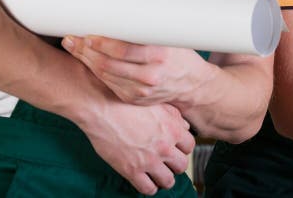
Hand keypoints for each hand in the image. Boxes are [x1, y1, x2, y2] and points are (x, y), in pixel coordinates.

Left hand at [63, 35, 206, 104]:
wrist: (191, 83)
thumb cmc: (179, 54)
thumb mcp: (170, 36)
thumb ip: (147, 26)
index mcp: (160, 56)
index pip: (123, 50)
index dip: (101, 43)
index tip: (87, 33)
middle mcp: (150, 75)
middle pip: (108, 64)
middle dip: (86, 50)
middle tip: (72, 38)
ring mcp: (141, 90)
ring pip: (105, 75)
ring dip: (86, 61)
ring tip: (74, 47)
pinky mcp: (134, 98)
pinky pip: (110, 84)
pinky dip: (97, 72)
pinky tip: (88, 61)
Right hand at [76, 92, 195, 194]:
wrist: (103, 108)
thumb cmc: (128, 103)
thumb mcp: (158, 104)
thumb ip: (175, 117)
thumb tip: (185, 127)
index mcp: (173, 129)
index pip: (190, 146)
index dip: (183, 148)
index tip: (176, 149)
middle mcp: (164, 147)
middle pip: (181, 165)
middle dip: (175, 165)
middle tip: (168, 163)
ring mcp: (148, 160)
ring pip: (168, 181)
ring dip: (164, 179)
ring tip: (158, 175)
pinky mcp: (131, 170)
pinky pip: (148, 189)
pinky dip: (149, 188)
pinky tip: (145, 181)